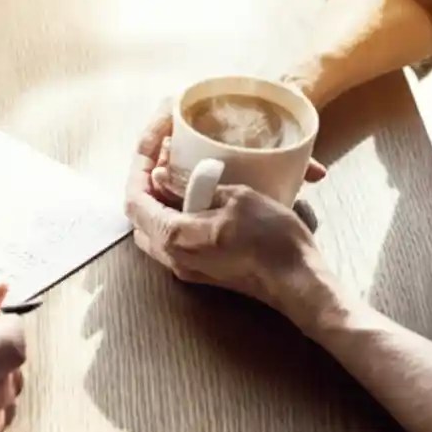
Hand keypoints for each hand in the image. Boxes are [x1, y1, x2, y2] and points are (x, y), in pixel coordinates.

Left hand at [124, 113, 333, 326]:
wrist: (296, 280)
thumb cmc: (271, 239)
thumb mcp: (236, 198)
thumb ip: (193, 187)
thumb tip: (161, 177)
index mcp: (174, 237)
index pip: (136, 201)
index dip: (139, 172)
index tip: (152, 151)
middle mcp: (172, 258)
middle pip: (140, 219)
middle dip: (147, 188)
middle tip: (166, 162)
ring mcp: (186, 269)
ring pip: (155, 232)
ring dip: (161, 204)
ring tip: (181, 177)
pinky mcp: (201, 272)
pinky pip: (173, 242)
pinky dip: (175, 218)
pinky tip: (195, 201)